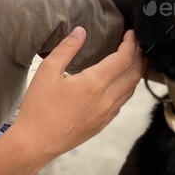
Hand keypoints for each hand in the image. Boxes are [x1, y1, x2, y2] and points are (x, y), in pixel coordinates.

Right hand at [9, 27, 141, 172]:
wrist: (36, 143)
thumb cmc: (39, 107)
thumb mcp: (47, 71)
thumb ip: (67, 48)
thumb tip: (81, 31)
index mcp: (94, 84)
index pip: (123, 60)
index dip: (130, 44)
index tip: (130, 33)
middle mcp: (106, 100)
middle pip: (134, 75)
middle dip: (138, 56)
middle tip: (135, 44)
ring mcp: (106, 114)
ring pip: (131, 90)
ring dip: (135, 72)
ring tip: (131, 60)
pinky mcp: (102, 124)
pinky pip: (122, 102)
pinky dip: (126, 88)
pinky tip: (118, 82)